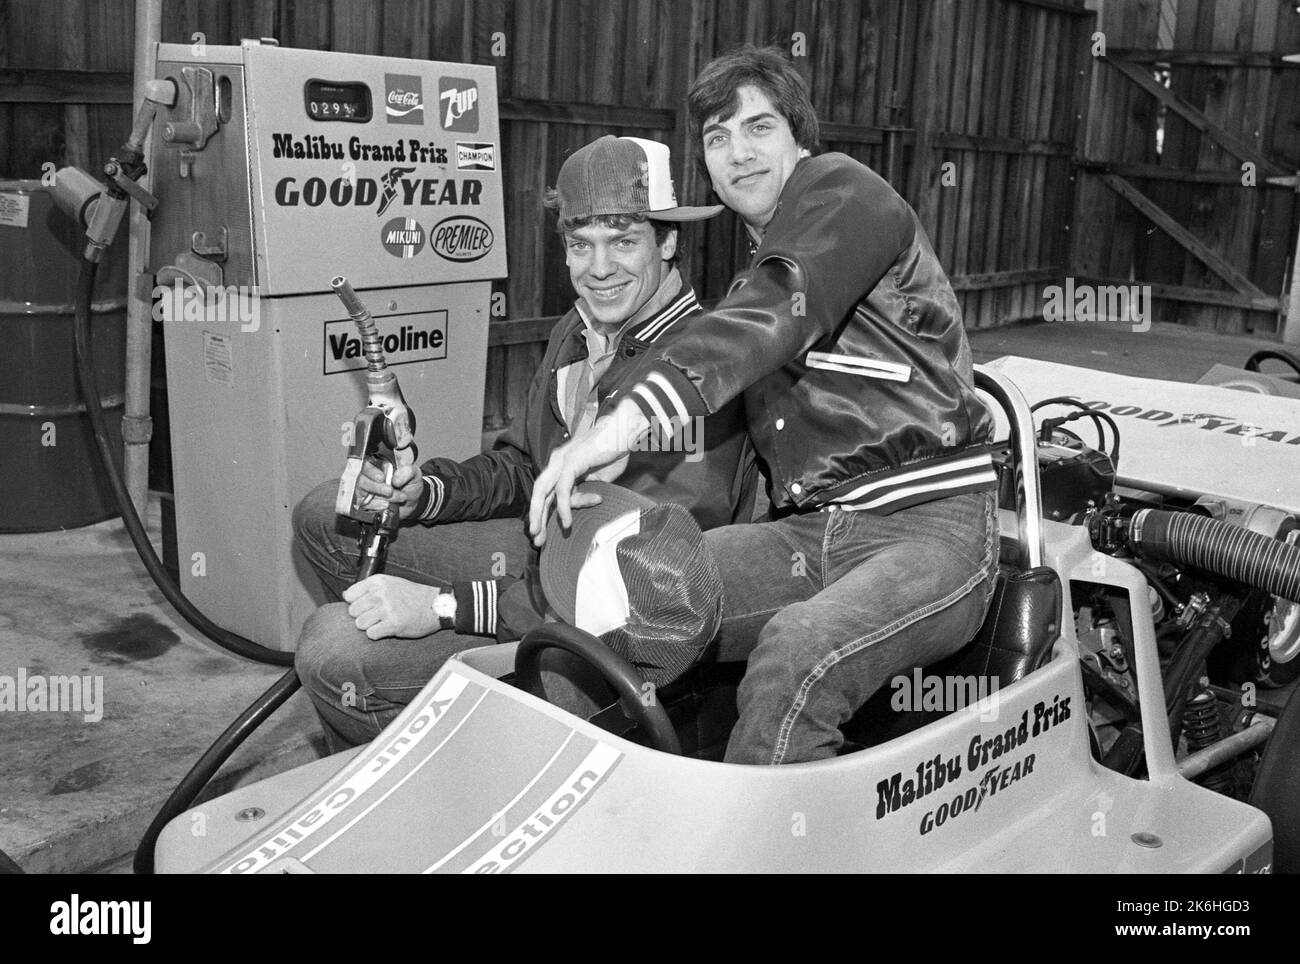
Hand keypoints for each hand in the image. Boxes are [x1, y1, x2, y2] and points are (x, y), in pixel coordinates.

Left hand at [343, 575, 439, 638]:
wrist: (436, 605)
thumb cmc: (412, 595)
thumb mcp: (391, 583)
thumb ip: (369, 588)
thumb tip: (346, 596)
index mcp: (378, 581)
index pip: (349, 595)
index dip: (356, 603)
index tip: (366, 606)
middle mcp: (380, 593)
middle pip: (353, 612)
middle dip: (363, 616)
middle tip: (377, 616)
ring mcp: (386, 609)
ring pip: (360, 624)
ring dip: (370, 626)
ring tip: (383, 622)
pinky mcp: (393, 624)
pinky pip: (371, 634)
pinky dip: (378, 634)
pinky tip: (388, 628)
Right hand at [356, 447, 423, 520]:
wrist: (412, 503)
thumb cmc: (410, 485)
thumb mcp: (414, 474)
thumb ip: (407, 471)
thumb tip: (395, 479)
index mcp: (379, 465)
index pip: (367, 463)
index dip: (371, 471)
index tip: (382, 478)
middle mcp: (369, 476)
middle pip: (362, 479)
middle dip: (376, 487)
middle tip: (390, 491)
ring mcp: (366, 490)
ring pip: (364, 492)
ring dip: (380, 497)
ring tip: (397, 498)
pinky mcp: (366, 503)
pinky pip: (364, 504)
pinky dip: (376, 506)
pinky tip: (386, 506)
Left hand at [528, 399, 646, 545]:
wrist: (624, 432)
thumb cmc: (614, 452)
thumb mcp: (597, 480)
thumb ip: (585, 491)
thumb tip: (578, 503)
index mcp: (561, 465)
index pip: (547, 492)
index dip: (544, 514)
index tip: (544, 534)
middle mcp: (557, 461)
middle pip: (540, 493)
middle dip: (536, 517)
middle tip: (536, 539)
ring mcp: (562, 460)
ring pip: (544, 491)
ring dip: (540, 515)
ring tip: (541, 534)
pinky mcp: (572, 461)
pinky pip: (564, 488)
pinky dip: (563, 507)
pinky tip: (566, 522)